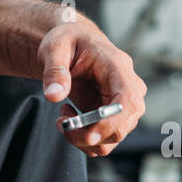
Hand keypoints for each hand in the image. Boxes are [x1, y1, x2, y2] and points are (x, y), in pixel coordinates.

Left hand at [38, 22, 146, 156]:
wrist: (72, 45)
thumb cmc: (68, 42)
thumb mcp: (54, 48)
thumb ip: (54, 70)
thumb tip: (53, 95)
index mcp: (118, 66)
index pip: (128, 101)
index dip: (112, 122)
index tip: (88, 134)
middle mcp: (128, 87)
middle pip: (123, 125)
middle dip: (90, 134)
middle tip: (62, 123)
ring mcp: (123, 104)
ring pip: (114, 137)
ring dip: (84, 138)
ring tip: (63, 118)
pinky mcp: (113, 116)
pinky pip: (105, 139)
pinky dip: (85, 139)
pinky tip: (71, 119)